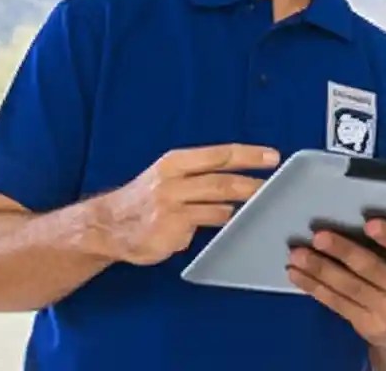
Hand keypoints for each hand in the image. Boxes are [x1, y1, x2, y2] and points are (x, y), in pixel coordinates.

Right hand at [86, 143, 279, 265]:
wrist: (108, 225)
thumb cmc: (145, 199)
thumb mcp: (167, 176)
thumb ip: (198, 175)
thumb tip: (238, 177)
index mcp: (175, 162)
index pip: (218, 154)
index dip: (248, 155)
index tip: (273, 156)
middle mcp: (174, 182)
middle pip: (222, 181)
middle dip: (253, 183)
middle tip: (277, 187)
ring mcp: (172, 207)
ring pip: (219, 206)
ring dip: (242, 209)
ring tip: (262, 208)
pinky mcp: (172, 231)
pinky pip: (205, 227)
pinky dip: (219, 226)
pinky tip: (228, 227)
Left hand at [287, 210, 385, 351]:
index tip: (371, 222)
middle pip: (371, 270)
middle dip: (343, 251)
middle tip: (319, 233)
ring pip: (348, 287)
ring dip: (320, 269)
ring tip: (296, 251)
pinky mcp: (366, 325)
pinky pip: (336, 304)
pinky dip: (314, 287)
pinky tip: (296, 273)